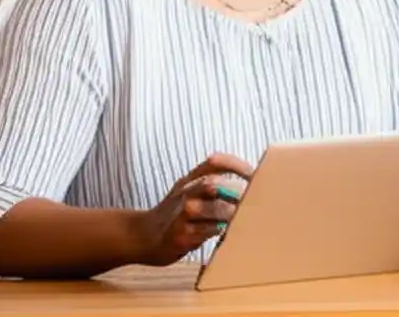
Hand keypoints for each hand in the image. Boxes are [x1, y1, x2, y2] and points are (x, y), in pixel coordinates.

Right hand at [135, 153, 253, 266]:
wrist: (142, 236)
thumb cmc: (176, 213)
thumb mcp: (190, 190)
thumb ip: (215, 181)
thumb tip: (253, 179)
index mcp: (191, 179)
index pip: (215, 162)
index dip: (237, 165)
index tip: (255, 174)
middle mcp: (185, 192)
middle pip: (213, 184)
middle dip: (237, 192)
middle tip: (257, 200)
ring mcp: (180, 214)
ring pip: (210, 208)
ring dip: (230, 212)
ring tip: (245, 218)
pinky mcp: (180, 236)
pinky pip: (205, 231)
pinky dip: (220, 230)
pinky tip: (228, 232)